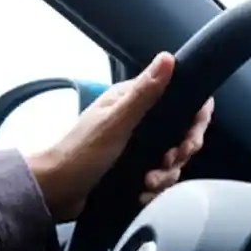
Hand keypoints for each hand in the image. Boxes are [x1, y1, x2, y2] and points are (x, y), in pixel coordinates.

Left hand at [25, 51, 212, 220]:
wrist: (57, 192)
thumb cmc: (80, 154)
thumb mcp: (116, 122)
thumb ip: (144, 93)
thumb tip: (167, 59)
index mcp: (132, 101)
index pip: (180, 101)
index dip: (194, 120)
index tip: (189, 140)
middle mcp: (138, 121)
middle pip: (181, 134)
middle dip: (179, 153)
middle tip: (168, 163)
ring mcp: (137, 146)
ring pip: (172, 159)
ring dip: (166, 175)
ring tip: (149, 182)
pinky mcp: (134, 168)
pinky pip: (159, 176)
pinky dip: (156, 187)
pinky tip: (143, 192)